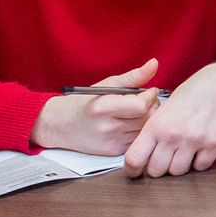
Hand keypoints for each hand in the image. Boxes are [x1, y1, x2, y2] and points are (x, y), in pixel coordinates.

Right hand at [31, 58, 161, 154]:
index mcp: (103, 108)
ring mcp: (112, 142)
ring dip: (148, 119)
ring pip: (145, 131)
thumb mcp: (106, 85)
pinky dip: (141, 131)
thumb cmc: (84, 102)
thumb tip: (154, 64)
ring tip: (139, 111)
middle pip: (147, 118)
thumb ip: (133, 77)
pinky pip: (138, 141)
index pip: (141, 105)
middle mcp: (108, 127)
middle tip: (147, 100)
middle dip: (153, 107)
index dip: (150, 96)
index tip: (149, 91)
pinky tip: (132, 124)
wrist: (60, 125)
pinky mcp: (114, 152)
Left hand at [124, 62, 215, 177]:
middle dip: (158, 168)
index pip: (135, 158)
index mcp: (156, 125)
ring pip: (178, 171)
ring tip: (183, 152)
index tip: (136, 171)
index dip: (132, 169)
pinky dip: (199, 162)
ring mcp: (194, 140)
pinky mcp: (213, 143)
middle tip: (164, 159)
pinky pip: (201, 166)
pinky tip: (199, 150)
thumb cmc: (191, 94)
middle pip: (156, 171)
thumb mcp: (163, 109)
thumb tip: (143, 156)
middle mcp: (173, 134)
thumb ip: (152, 132)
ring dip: (179, 165)